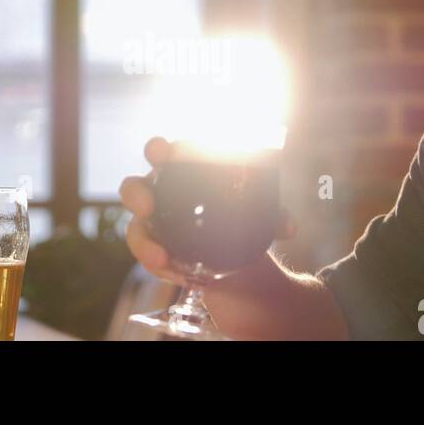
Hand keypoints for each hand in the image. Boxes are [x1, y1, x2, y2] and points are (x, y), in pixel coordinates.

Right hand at [119, 137, 296, 286]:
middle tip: (149, 205)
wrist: (229, 246)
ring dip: (144, 243)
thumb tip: (290, 227)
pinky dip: (162, 268)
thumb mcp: (255, 211)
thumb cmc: (234, 211)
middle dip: (137, 194)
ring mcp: (152, 225)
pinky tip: (179, 275)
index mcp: (178, 171)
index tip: (164, 152)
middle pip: (133, 187)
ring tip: (162, 257)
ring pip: (135, 229)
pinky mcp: (154, 250)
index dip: (158, 149)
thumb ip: (272, 215)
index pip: (160, 152)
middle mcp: (158, 194)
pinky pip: (149, 258)